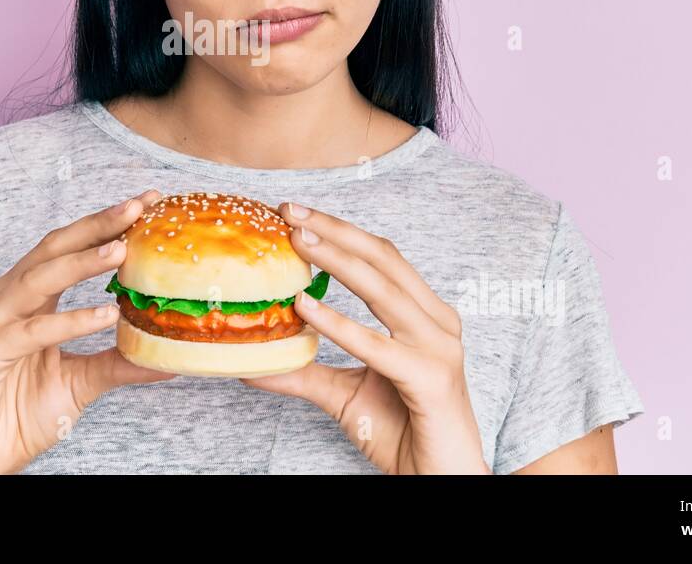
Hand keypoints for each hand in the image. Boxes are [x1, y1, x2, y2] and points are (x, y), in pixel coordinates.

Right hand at [0, 190, 177, 473]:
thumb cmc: (23, 413)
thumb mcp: (84, 381)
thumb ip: (121, 361)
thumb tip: (171, 354)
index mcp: (29, 297)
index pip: (70, 248)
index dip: (105, 224)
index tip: (148, 202)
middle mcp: (6, 300)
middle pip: (53, 248)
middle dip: (96, 226)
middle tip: (136, 208)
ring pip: (39, 280)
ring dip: (81, 262)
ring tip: (121, 250)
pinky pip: (31, 332)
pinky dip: (69, 322)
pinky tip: (103, 315)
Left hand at [240, 201, 490, 474]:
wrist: (438, 479)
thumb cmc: (402, 432)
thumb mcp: (343, 394)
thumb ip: (303, 372)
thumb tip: (252, 361)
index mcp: (424, 314)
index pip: (381, 256)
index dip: (339, 230)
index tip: (294, 214)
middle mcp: (437, 322)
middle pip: (383, 257)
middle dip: (334, 230)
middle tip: (289, 212)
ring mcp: (439, 347)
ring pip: (383, 289)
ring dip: (337, 260)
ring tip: (297, 242)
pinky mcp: (431, 378)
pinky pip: (378, 345)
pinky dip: (340, 323)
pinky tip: (306, 307)